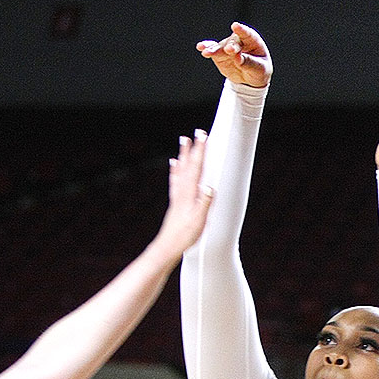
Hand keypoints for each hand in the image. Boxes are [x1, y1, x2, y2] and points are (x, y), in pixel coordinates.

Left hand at [152, 132, 213, 255]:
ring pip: (180, 170)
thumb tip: (210, 186)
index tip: (203, 135)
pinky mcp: (175, 202)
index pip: (196, 168)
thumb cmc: (184, 235)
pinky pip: (175, 180)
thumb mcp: (199, 220)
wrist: (168, 246)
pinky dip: (175, 170)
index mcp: (189, 194)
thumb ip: (204, 203)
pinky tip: (174, 164)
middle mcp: (181, 192)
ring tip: (183, 141)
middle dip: (192, 148)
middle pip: (187, 165)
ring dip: (183, 155)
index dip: (200, 151)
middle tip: (195, 133)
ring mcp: (177, 196)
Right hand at [196, 21, 272, 86]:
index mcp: (252, 40)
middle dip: (230, 46)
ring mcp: (227, 46)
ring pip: (220, 47)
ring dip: (213, 49)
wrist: (250, 77)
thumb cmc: (259, 70)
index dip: (241, 30)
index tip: (235, 26)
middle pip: (233, 42)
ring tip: (206, 52)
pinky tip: (200, 47)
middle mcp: (238, 40)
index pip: (247, 34)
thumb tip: (238, 59)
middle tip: (228, 50)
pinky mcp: (219, 54)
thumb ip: (249, 63)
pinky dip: (206, 48)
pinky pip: (212, 50)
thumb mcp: (260, 69)